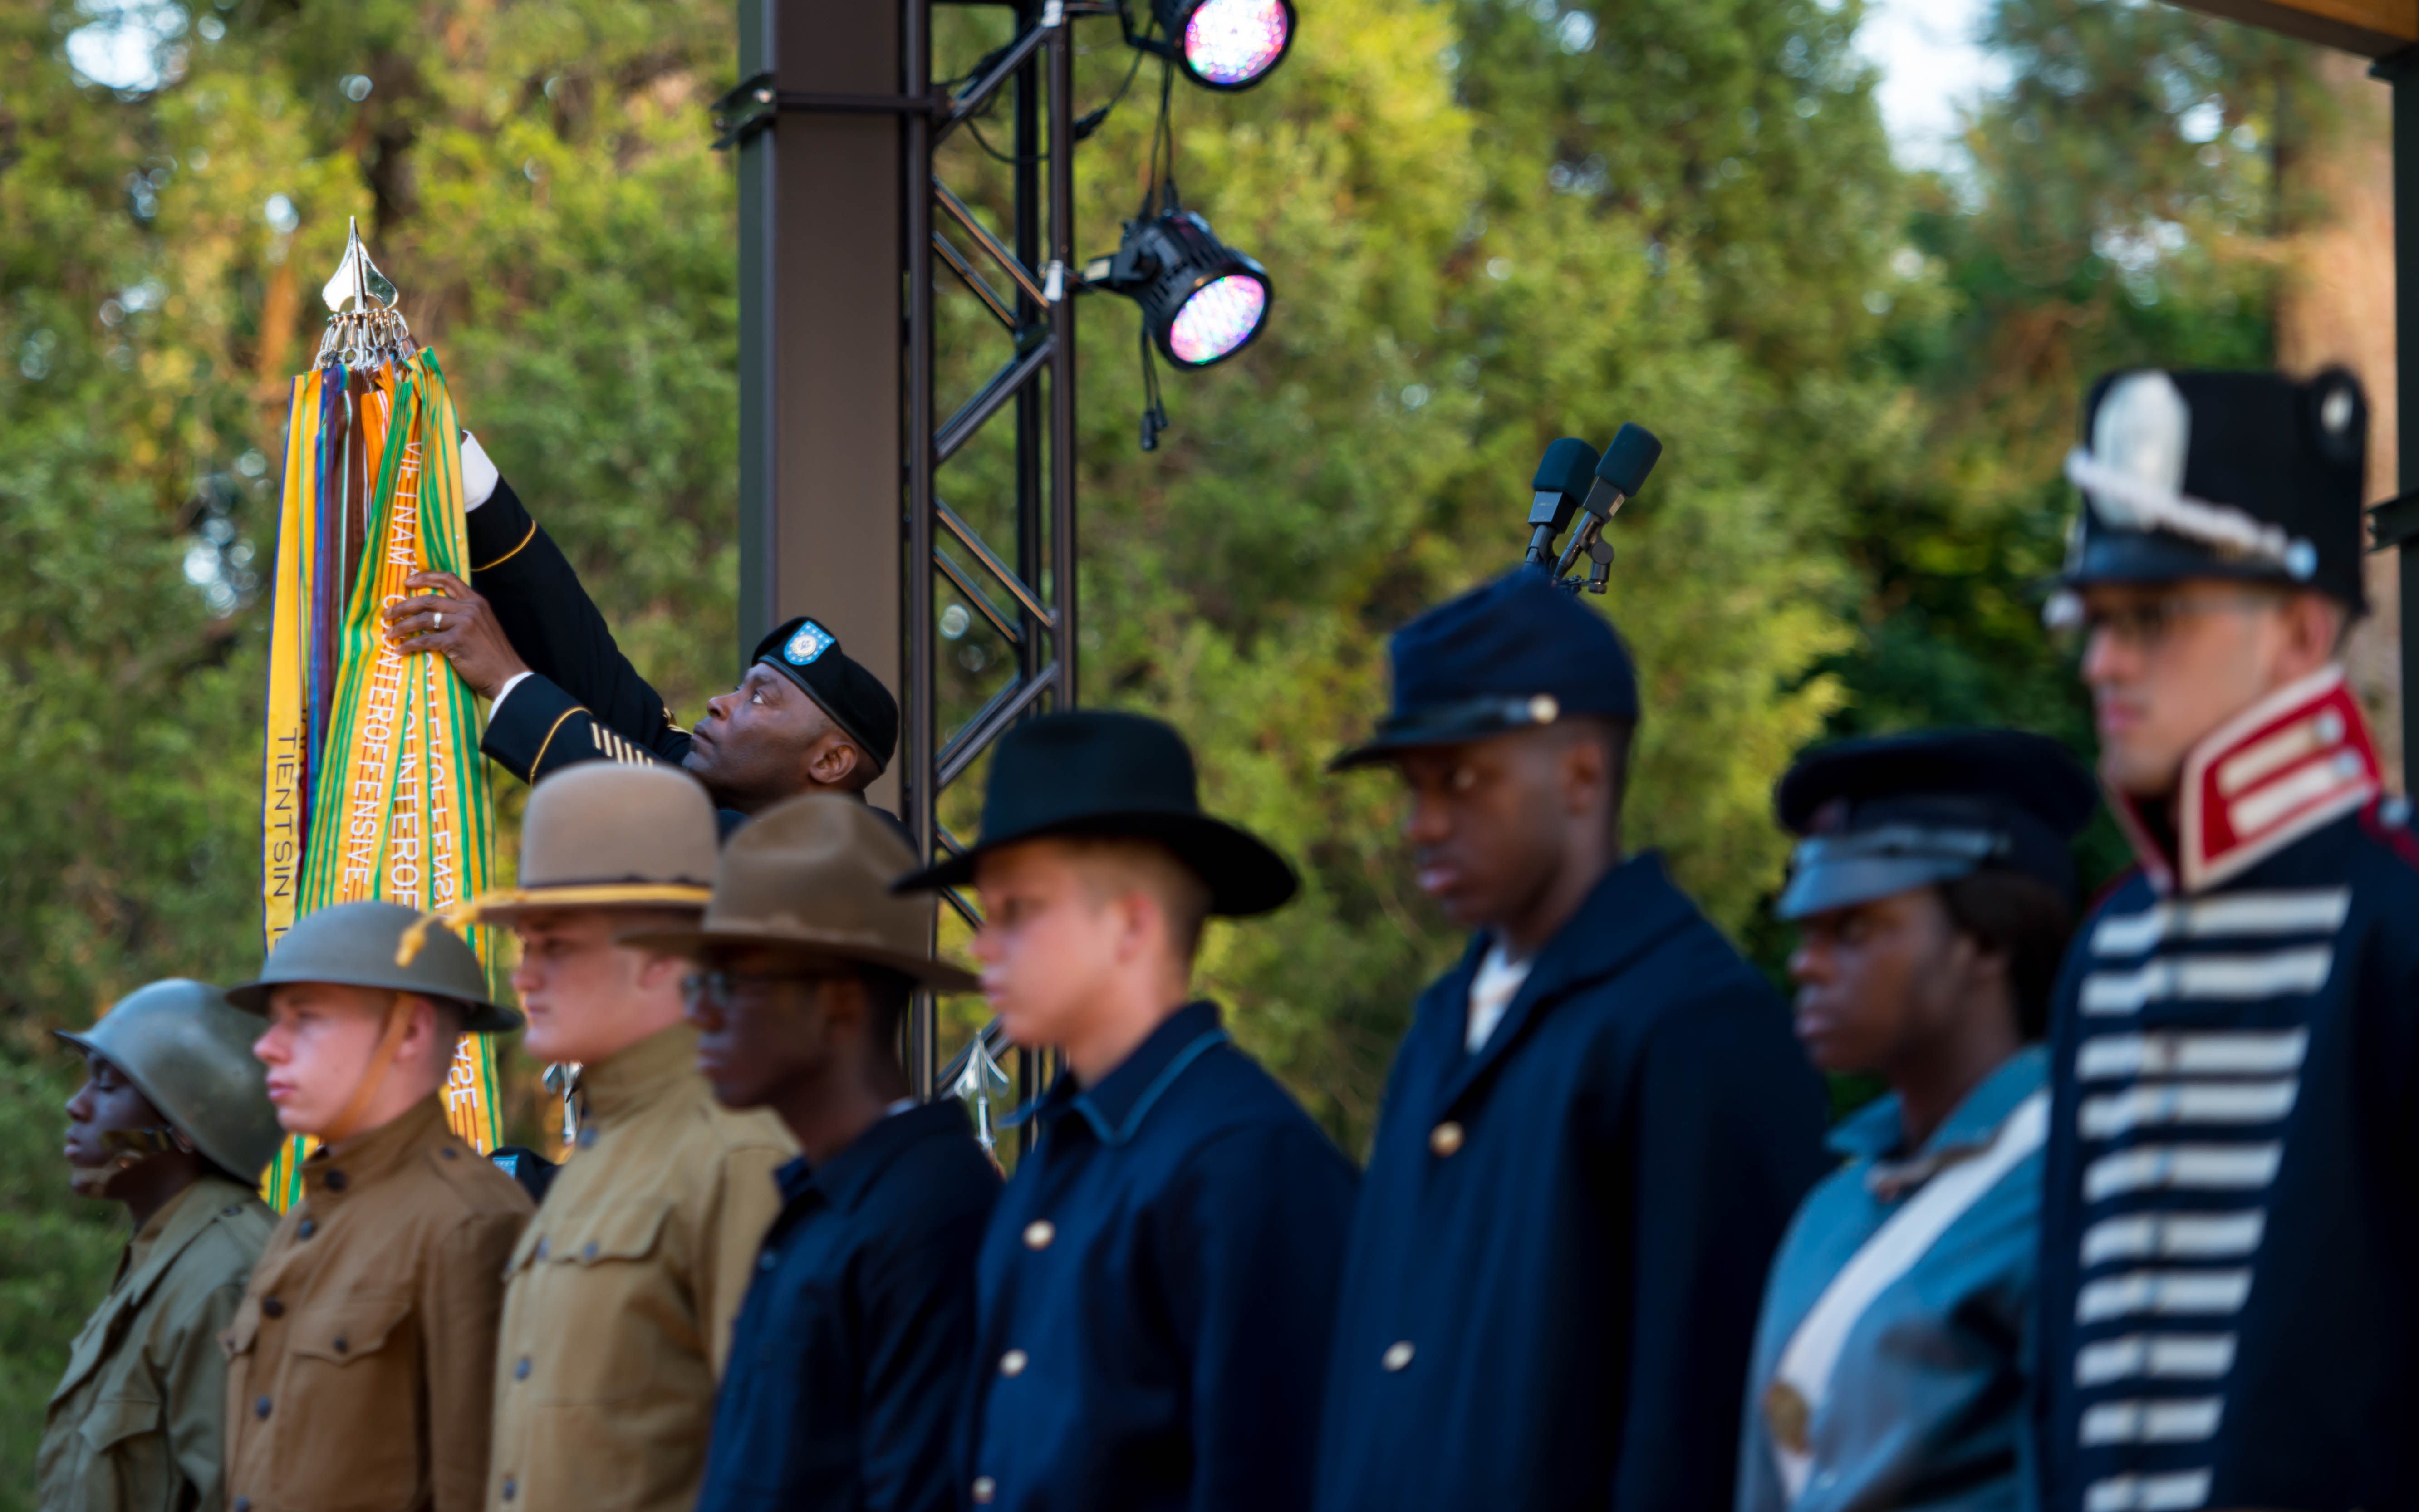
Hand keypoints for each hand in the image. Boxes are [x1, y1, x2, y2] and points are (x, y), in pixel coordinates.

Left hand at [382, 571, 529, 700]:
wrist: (508, 676)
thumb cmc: (495, 655)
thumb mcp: (483, 625)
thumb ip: (465, 615)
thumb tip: (437, 615)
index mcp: (477, 601)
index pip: (449, 579)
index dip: (425, 577)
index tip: (407, 582)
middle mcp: (470, 608)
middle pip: (429, 599)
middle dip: (403, 605)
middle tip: (388, 613)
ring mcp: (463, 624)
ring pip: (423, 619)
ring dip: (402, 626)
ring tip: (389, 633)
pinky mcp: (456, 642)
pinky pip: (425, 641)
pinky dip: (409, 645)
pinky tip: (401, 650)